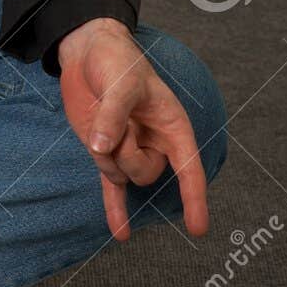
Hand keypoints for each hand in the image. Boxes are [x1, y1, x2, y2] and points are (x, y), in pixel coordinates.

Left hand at [56, 17, 208, 242]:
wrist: (88, 51)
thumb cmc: (116, 61)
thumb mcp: (121, 81)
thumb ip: (114, 115)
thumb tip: (100, 147)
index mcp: (172, 125)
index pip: (188, 168)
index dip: (194, 198)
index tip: (197, 228)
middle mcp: (154, 142)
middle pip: (145, 173)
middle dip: (126, 154)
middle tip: (115, 121)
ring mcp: (128, 149)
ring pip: (120, 175)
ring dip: (106, 156)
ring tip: (103, 119)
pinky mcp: (104, 152)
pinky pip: (112, 188)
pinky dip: (115, 210)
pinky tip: (121, 234)